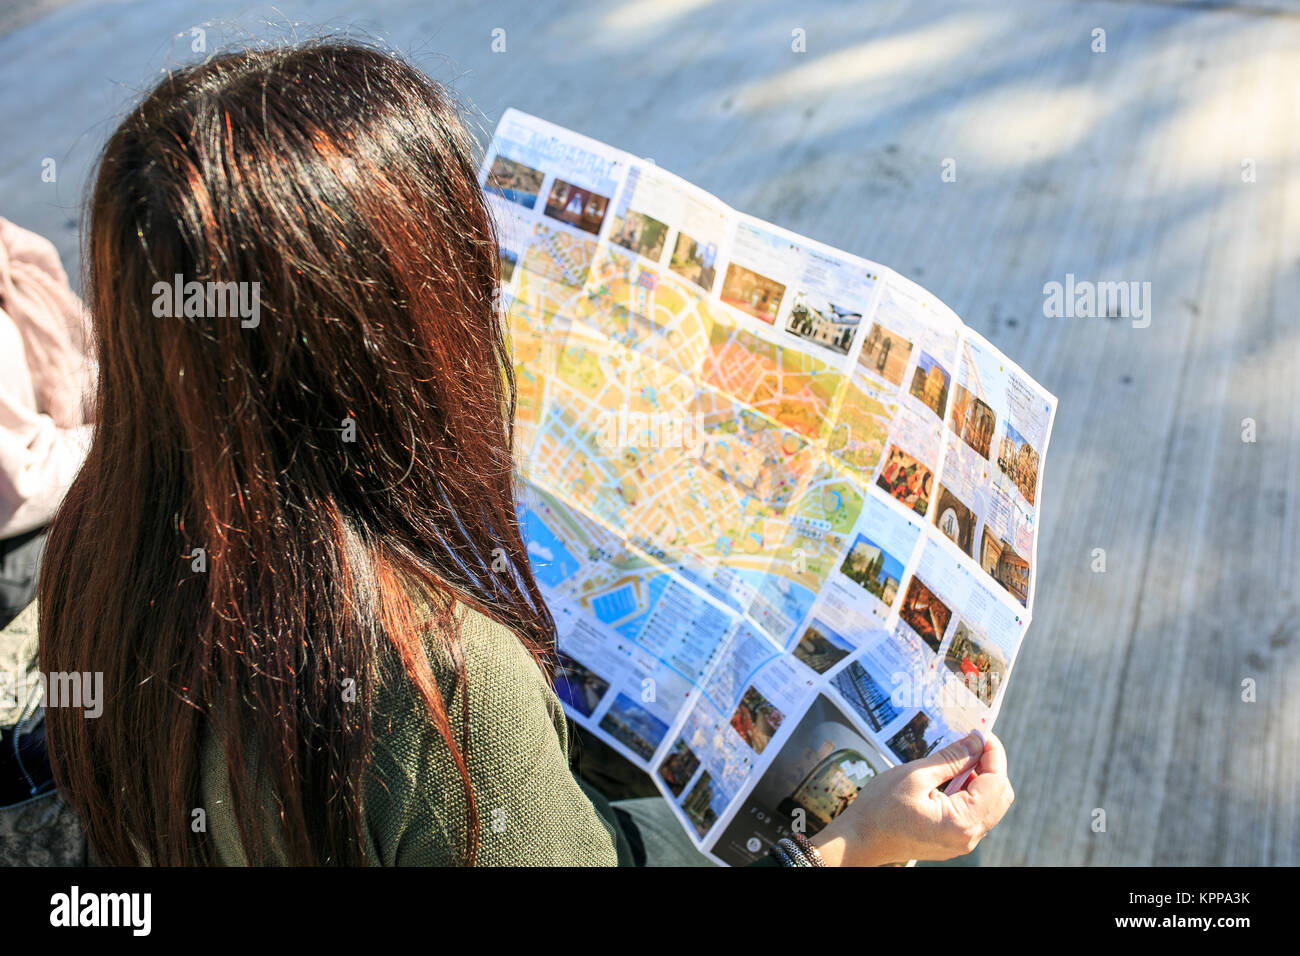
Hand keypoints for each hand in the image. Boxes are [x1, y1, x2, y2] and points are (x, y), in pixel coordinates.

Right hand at [809, 731, 1013, 865]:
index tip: (980, 733)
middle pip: (1000, 796)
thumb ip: (951, 759)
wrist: (859, 839)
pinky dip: (969, 793)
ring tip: (954, 761)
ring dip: (979, 779)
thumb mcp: (915, 775)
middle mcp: (968, 837)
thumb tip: (976, 741)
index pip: (996, 783)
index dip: (993, 754)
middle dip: (989, 766)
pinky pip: (974, 814)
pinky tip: (948, 779)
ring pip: (989, 805)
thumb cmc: (881, 808)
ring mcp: (962, 842)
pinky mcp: (954, 841)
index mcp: (962, 822)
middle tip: (969, 744)